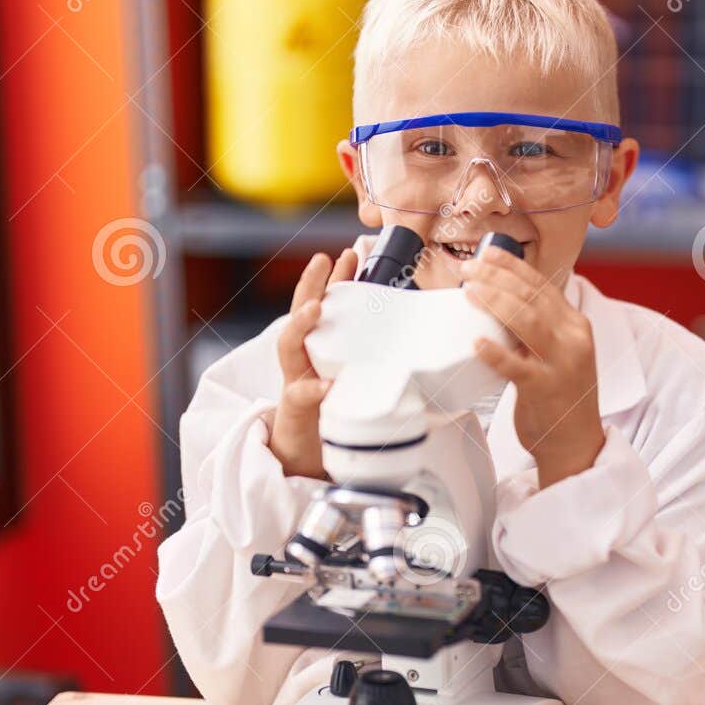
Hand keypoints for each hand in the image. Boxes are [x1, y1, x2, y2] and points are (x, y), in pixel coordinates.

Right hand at [268, 248, 357, 478]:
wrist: (306, 451)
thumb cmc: (333, 408)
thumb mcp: (354, 377)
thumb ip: (372, 357)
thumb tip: (415, 339)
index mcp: (318, 347)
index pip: (323, 304)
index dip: (334, 279)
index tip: (349, 253)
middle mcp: (302, 357)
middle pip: (299, 313)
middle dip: (309, 284)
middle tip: (324, 260)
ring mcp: (294, 379)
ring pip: (288, 346)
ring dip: (301, 324)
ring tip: (317, 308)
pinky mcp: (295, 409)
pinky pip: (301, 396)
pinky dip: (312, 390)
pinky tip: (326, 385)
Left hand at [462, 250, 604, 488]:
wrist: (575, 442)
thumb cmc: (560, 396)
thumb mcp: (558, 353)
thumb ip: (538, 328)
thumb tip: (500, 300)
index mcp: (576, 325)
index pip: (543, 285)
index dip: (513, 266)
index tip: (487, 254)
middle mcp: (574, 339)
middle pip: (533, 297)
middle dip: (498, 278)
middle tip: (469, 270)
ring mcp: (561, 364)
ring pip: (527, 321)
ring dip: (495, 302)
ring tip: (469, 292)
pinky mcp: (545, 389)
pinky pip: (516, 366)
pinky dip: (495, 352)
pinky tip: (476, 341)